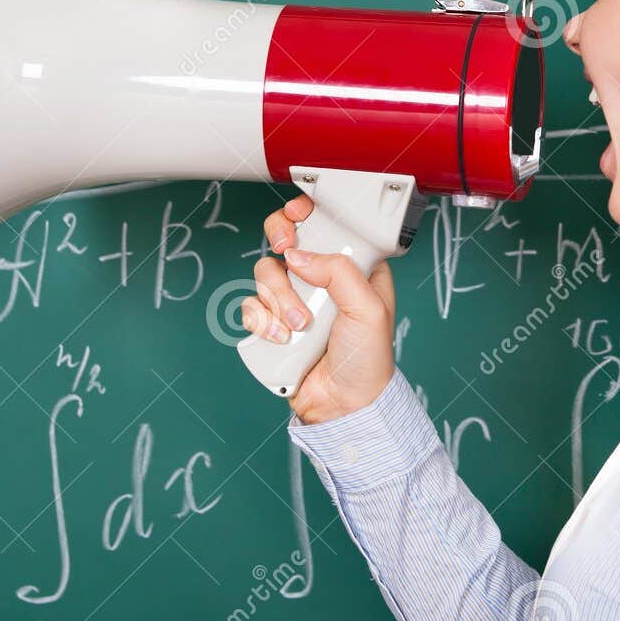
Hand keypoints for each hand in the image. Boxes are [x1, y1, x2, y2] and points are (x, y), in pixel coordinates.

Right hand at [242, 193, 395, 424]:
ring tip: (299, 326)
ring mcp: (293, 299)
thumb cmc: (367, 360)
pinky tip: (281, 339)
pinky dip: (261, 321)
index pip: (324, 223)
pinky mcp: (271, 322)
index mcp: (350, 267)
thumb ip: (338, 273)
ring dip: (278, 299)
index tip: (297, 216)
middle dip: (280, 242)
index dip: (305, 213)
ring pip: (265, 272)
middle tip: (287, 253)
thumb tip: (298, 257)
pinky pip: (250, 306)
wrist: (343, 407)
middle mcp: (319, 278)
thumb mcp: (369, 309)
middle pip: (284, 238)